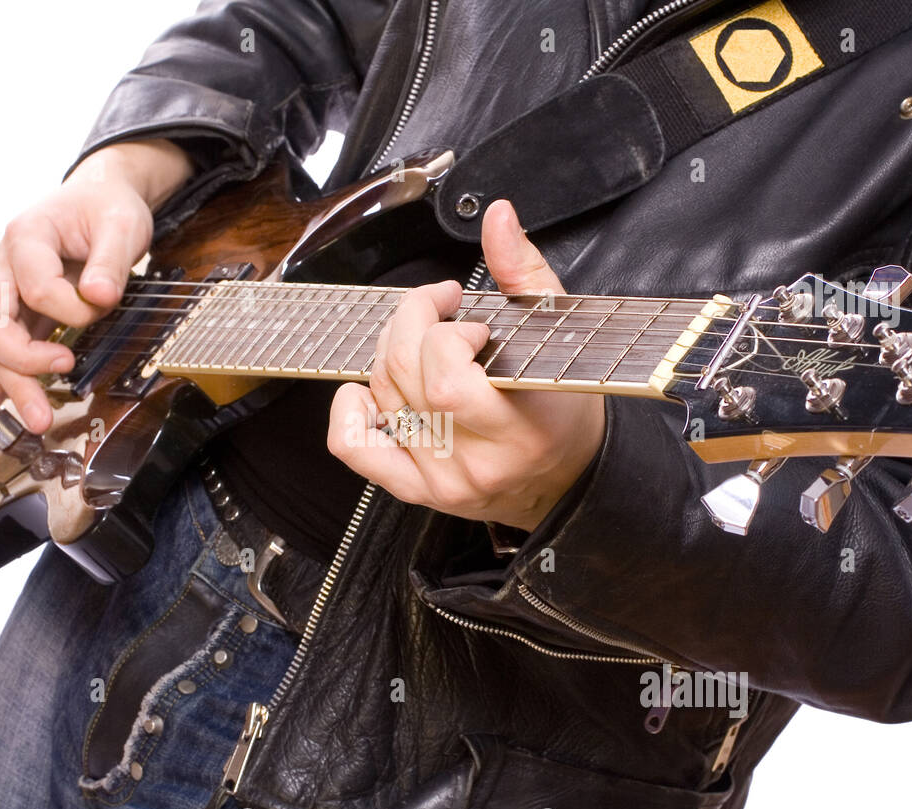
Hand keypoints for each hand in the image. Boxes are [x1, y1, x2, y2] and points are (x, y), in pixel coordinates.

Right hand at [0, 139, 192, 432]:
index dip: (71, 306)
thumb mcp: (122, 223)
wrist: (98, 203)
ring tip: (38, 420)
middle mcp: (3, 268)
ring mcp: (6, 296)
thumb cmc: (106, 209)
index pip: (35, 285)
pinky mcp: (17, 319)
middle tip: (64, 369)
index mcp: (25, 236)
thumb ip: (111, 257)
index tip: (102, 302)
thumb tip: (98, 295)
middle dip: (23, 357)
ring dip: (12, 384)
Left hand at [327, 199, 605, 531]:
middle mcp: (475, 461)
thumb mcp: (558, 334)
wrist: (564, 478)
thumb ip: (524, 272)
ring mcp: (441, 479)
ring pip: (381, 396)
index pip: (446, 380)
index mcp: (518, 428)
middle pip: (403, 376)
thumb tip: (497, 216)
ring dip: (389, 352)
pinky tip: (370, 390)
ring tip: (420, 340)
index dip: (445, 334)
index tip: (468, 322)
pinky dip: (348, 410)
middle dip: (411, 323)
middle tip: (436, 309)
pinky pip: (354, 448)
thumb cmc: (563, 408)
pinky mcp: (415, 489)